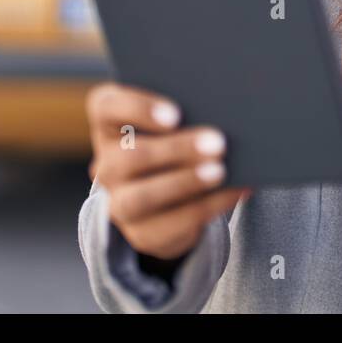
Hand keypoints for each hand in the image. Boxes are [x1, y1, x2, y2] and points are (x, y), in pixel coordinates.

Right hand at [86, 82, 250, 261]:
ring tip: (221, 171)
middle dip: (176, 150)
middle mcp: (106, 164)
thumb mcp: (178, 123)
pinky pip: (172, 224)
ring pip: (142, 196)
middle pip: (130, 156)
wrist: (172, 197)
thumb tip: (226, 109)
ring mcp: (119, 203)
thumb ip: (191, 110)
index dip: (137, 108)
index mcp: (110, 124)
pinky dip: (208, 205)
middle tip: (217, 143)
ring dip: (185, 183)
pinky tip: (235, 190)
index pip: (106, 108)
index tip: (175, 114)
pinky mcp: (143, 234)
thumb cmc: (179, 140)